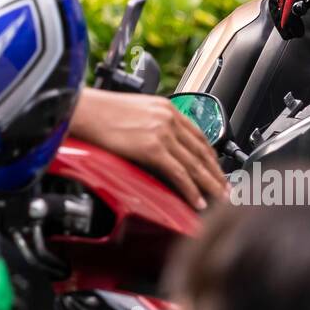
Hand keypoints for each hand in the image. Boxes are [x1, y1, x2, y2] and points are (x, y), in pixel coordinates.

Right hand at [68, 88, 228, 208]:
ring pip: (195, 165)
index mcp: (166, 108)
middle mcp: (168, 118)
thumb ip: (151, 124)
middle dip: (217, 173)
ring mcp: (162, 133)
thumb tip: (157, 142)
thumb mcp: (134, 111)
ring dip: (211, 185)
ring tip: (221, 201)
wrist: (81, 109)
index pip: (199, 135)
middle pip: (202, 151)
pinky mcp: (152, 148)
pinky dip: (191, 190)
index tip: (217, 169)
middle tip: (228, 190)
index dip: (211, 156)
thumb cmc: (99, 112)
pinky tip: (198, 202)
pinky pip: (179, 174)